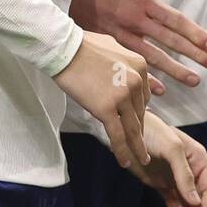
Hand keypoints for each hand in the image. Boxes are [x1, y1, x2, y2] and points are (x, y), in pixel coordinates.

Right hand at [54, 31, 150, 169]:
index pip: (144, 96)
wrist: (62, 49)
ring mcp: (122, 96)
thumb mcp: (113, 47)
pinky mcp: (106, 108)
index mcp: (140, 66)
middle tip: (141, 146)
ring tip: (141, 158)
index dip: (139, 112)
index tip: (137, 124)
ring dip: (137, 146)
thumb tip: (133, 69)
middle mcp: (136, 81)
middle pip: (140, 113)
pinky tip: (125, 161)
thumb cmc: (81, 45)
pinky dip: (123, 151)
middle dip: (139, 130)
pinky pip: (118, 135)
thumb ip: (127, 61)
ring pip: (132, 128)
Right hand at [69, 0, 206, 88]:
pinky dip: (145, 79)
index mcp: (142, 2)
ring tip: (194, 80)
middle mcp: (136, 21)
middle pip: (170, 40)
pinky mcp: (108, 46)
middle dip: (193, 54)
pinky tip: (159, 91)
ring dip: (175, 70)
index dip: (194, 32)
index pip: (175, 19)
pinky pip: (130, 65)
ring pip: (154, 57)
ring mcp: (122, 36)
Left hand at [128, 112, 206, 206]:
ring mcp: (177, 181)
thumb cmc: (153, 133)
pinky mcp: (163, 186)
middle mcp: (191, 172)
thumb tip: (195, 203)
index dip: (206, 206)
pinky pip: (175, 205)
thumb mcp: (172, 149)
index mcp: (199, 161)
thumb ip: (184, 175)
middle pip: (202, 202)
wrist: (127, 131)